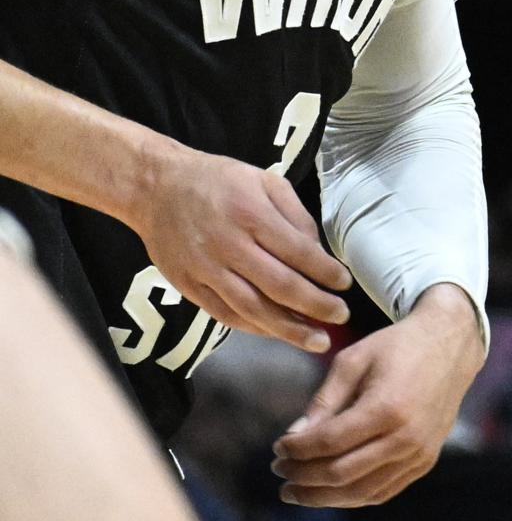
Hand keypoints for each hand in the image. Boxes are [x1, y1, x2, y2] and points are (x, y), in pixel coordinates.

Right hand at [123, 145, 351, 353]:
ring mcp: (205, 270)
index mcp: (251, 214)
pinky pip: (224, 314)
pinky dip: (253, 327)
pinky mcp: (187, 286)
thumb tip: (317, 253)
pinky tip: (276, 332)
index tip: (345, 284)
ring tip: (316, 340)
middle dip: (315, 306)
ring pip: (251, 308)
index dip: (325, 272)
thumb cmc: (219, 181)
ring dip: (287, 329)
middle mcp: (228, 246)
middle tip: (340, 316)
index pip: (298, 252)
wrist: (157, 187)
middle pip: (278, 286)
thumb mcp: (265, 181)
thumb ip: (295, 215)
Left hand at [272, 284, 482, 507]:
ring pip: (360, 492)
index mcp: (388, 407)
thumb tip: (292, 438)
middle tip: (279, 470)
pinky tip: (328, 490)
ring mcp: (419, 453)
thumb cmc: (397, 347)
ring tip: (295, 490)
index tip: (277, 447)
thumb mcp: (353, 360)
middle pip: (340, 474)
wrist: (451, 345)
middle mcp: (407, 436)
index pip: (329, 443)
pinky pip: (382, 492)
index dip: (296, 450)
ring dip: (321, 496)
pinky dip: (351, 497)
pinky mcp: (425, 461)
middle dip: (301, 476)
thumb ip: (323, 402)